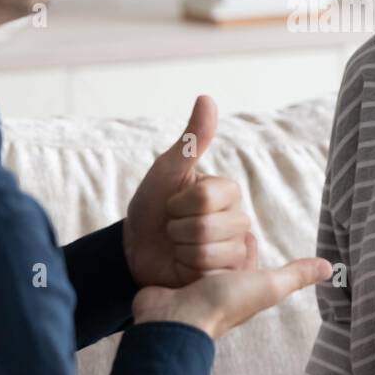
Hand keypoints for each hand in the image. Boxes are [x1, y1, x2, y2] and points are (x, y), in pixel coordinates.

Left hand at [124, 96, 252, 287]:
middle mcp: (238, 219)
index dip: (178, 203)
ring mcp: (236, 249)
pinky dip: (187, 269)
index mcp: (227, 192)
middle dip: (176, 228)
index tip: (171, 205)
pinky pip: (210, 274)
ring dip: (180, 250)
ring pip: (207, 251)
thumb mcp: (166, 171)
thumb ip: (191, 140)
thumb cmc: (151, 207)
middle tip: (172, 228)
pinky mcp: (229, 276)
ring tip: (178, 246)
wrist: (136, 250)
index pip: (206, 197)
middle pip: (207, 226)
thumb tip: (206, 98)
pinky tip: (186, 266)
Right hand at [132, 235, 331, 340]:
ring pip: (193, 234)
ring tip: (179, 228)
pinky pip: (171, 241)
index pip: (244, 239)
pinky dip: (169, 235)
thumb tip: (330, 267)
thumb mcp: (267, 287)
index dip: (238, 231)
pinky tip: (165, 227)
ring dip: (187, 229)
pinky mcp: (166, 269)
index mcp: (242, 277)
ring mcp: (189, 272)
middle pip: (216, 235)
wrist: (172, 319)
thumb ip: (295, 275)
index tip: (233, 219)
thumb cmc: (221, 305)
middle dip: (208, 228)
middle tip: (198, 226)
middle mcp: (217, 275)